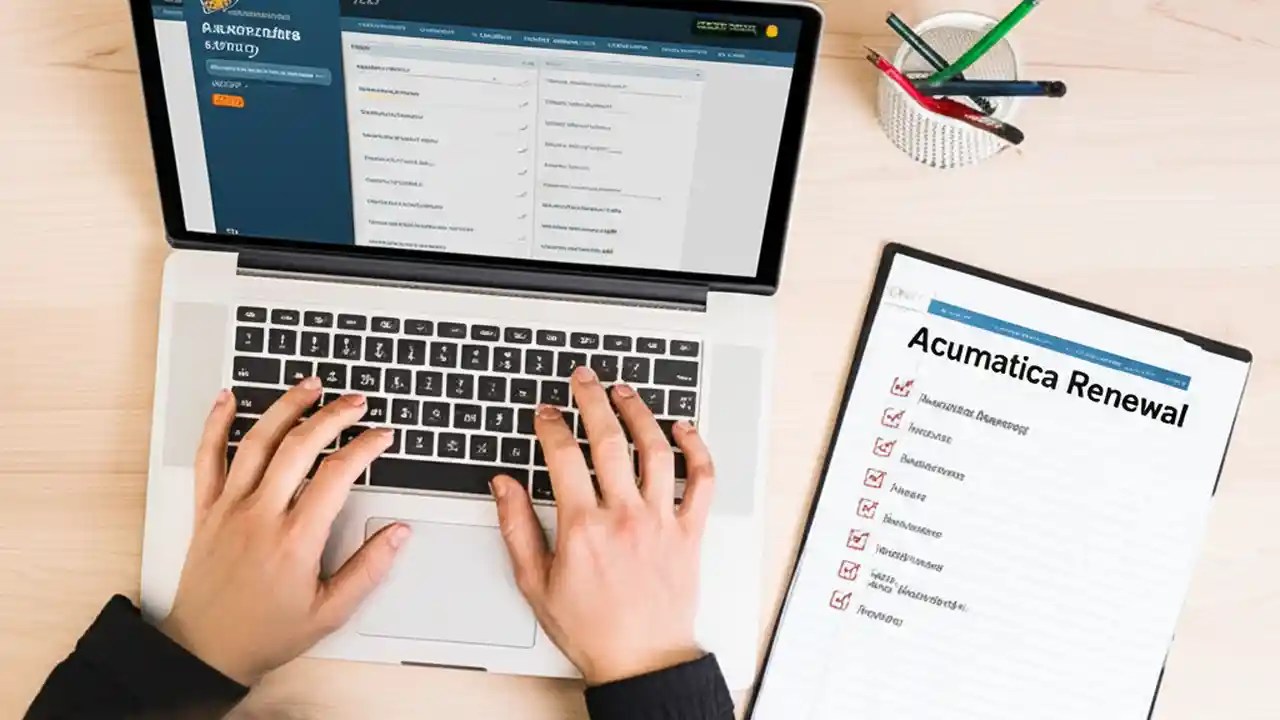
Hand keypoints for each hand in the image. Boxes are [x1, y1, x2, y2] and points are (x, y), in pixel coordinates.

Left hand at [160, 379, 410, 684]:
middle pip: (299, 447)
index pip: (338, 475)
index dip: (366, 447)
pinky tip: (228, 399)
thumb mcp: (330, 612)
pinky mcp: (206, 510)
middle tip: (355, 402)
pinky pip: (207, 458)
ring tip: (309, 385)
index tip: (383, 436)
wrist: (205, 650)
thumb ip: (368, 569)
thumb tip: (398, 533)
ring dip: (285, 407)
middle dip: (333, 416)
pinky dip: (216, 424)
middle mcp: (261, 516)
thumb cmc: (266, 633)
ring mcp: (230, 508)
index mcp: (296, 540)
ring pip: (257, 442)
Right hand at [492, 366, 715, 684]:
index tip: (546, 413)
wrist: (641, 659)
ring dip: (640, 413)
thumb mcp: (535, 583)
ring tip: (625, 392)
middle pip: (609, 441)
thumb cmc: (591, 628)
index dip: (551, 426)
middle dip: (592, 400)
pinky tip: (684, 429)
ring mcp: (661, 522)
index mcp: (583, 528)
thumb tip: (504, 487)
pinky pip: (701, 481)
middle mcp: (624, 517)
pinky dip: (696, 450)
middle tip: (584, 379)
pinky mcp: (689, 531)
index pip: (563, 457)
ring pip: (655, 450)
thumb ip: (516, 529)